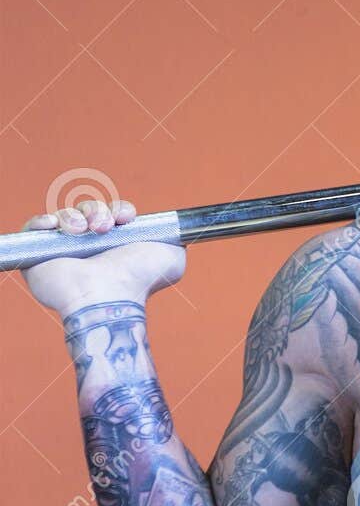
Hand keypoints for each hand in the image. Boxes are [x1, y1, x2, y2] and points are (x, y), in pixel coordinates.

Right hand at [19, 194, 185, 315]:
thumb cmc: (139, 281)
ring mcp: (62, 251)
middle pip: (88, 211)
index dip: (118, 209)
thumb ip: (177, 244)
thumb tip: (178, 237)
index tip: (126, 217)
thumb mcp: (173, 260)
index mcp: (116, 245)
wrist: (110, 296)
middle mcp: (89, 247)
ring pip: (64, 216)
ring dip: (75, 217)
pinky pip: (33, 227)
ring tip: (83, 232)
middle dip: (98, 211)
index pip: (111, 214)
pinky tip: (56, 226)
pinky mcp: (38, 256)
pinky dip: (42, 221)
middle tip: (104, 228)